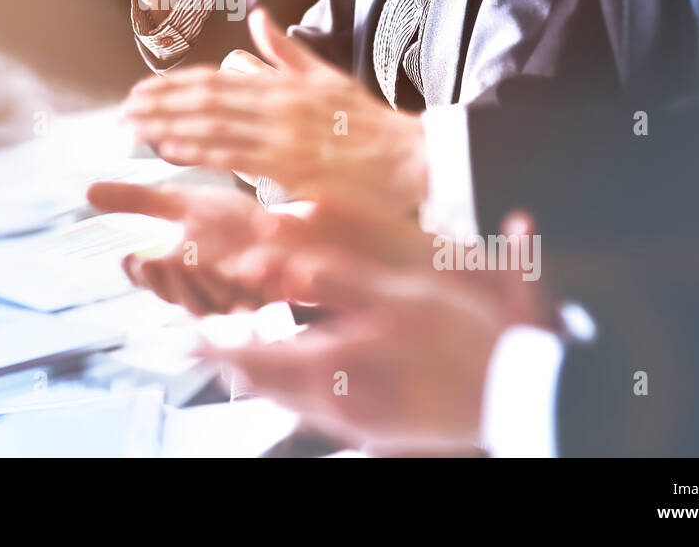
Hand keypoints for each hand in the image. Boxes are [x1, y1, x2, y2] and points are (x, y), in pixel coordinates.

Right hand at [85, 182, 278, 315]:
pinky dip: (254, 282)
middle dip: (168, 281)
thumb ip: (137, 201)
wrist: (284, 229)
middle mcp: (203, 290)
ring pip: (214, 302)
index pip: (150, 279)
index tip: (129, 258)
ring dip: (205, 283)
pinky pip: (258, 297)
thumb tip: (88, 190)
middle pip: (178, 296)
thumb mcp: (181, 204)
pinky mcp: (268, 296)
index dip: (139, 273)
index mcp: (179, 270)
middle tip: (159, 262)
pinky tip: (254, 266)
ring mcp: (236, 296)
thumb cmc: (230, 222)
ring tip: (196, 262)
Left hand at [123, 9, 428, 217]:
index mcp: (283, 84)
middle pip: (205, 99)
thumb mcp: (327, 77)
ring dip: (168, 124)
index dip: (175, 85)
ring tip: (133, 127)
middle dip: (160, 104)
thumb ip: (286, 50)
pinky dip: (199, 149)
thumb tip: (258, 15)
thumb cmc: (369, 124)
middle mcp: (277, 104)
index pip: (216, 80)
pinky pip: (235, 155)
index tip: (142, 91)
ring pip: (213, 124)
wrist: (410, 158)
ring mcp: (283, 135)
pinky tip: (169, 148)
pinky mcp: (291, 166)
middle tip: (122, 112)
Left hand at [202, 212, 547, 455]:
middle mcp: (337, 401)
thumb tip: (283, 266)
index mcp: (335, 363)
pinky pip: (316, 416)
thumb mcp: (397, 294)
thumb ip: (336, 279)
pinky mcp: (377, 433)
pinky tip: (297, 380)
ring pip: (287, 403)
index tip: (183, 335)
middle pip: (264, 386)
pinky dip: (292, 394)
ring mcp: (357, 424)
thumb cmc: (462, 338)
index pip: (254, 357)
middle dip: (231, 361)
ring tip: (239, 356)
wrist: (515, 396)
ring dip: (259, 378)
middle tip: (204, 341)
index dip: (215, 346)